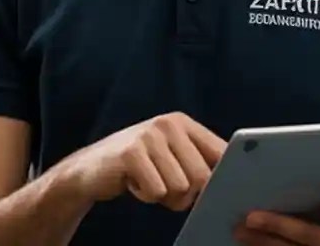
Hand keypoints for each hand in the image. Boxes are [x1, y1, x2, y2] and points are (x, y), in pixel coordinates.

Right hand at [65, 111, 226, 210]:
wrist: (89, 168)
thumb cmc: (139, 167)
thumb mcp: (171, 157)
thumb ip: (198, 164)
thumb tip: (230, 184)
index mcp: (183, 123)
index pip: (221, 152)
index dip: (222, 177)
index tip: (220, 191)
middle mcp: (168, 124)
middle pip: (202, 176)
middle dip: (187, 194)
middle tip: (166, 189)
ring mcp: (148, 136)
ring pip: (180, 187)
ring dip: (164, 196)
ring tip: (147, 181)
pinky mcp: (131, 153)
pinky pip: (157, 192)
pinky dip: (146, 196)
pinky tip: (133, 183)